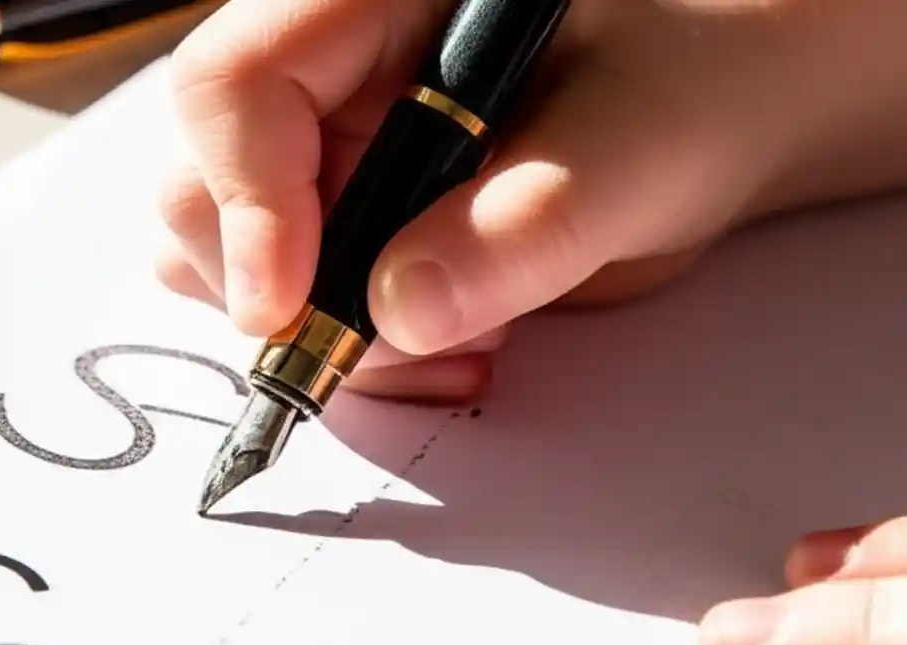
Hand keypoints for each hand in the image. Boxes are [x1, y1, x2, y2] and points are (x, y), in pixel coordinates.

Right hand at [155, 0, 906, 401]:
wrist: (705, 118)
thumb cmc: (685, 87)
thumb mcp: (637, 147)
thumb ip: (530, 227)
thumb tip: (403, 312)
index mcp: (373, 1)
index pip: (238, 82)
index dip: (245, 198)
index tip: (291, 305)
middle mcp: (327, 68)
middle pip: (202, 180)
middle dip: (279, 291)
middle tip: (390, 349)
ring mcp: (327, 145)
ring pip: (225, 253)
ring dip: (316, 330)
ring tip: (450, 344)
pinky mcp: (345, 212)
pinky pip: (289, 297)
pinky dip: (348, 347)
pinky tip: (443, 340)